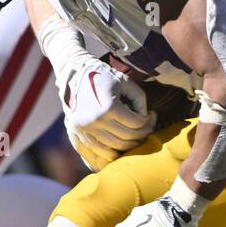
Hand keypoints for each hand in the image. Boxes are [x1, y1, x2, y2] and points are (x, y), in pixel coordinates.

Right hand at [61, 56, 156, 171]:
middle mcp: (96, 119)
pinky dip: (113, 152)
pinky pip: (99, 150)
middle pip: (127, 137)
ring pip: (115, 146)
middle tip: (148, 128)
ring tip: (136, 136)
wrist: (74, 75)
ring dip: (130, 144)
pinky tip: (122, 146)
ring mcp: (86, 128)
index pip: (136, 123)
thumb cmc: (103, 76)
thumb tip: (146, 117)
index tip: (151, 115)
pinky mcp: (79, 133)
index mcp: (109, 106)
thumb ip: (140, 98)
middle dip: (142, 134)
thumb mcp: (125, 81)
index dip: (148, 121)